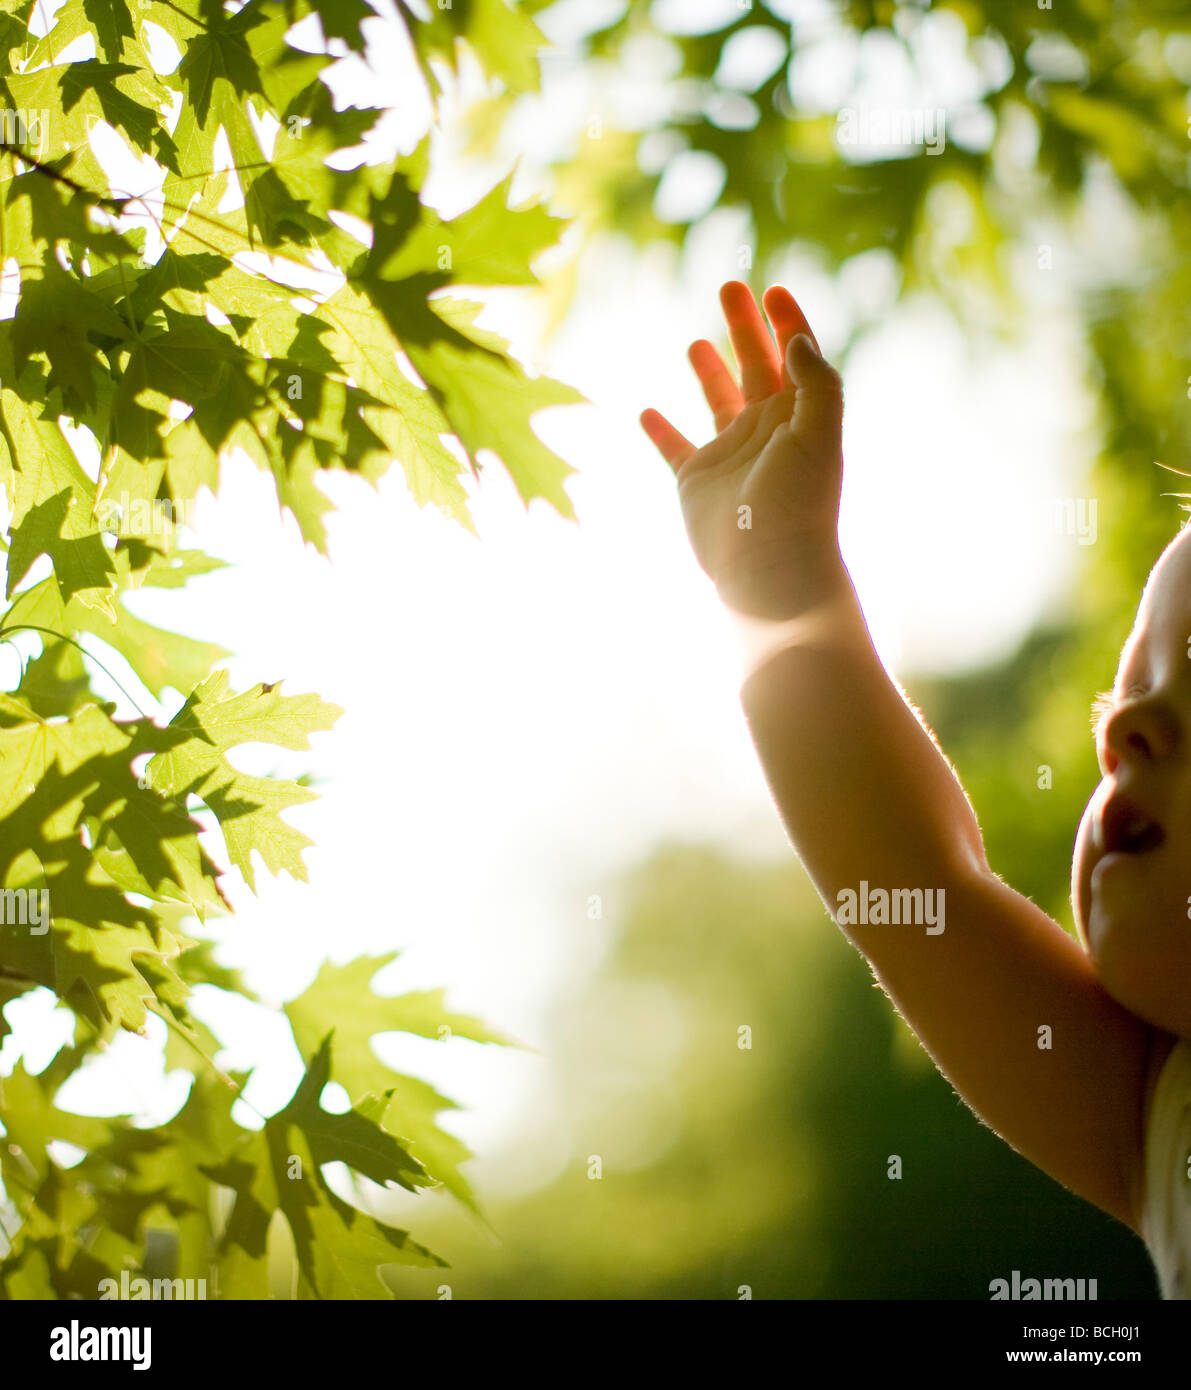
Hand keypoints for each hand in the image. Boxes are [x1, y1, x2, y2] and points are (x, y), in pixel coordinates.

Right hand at [640, 281, 844, 619]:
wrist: (768, 566)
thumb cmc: (798, 503)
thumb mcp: (819, 433)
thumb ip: (815, 382)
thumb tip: (795, 339)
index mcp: (799, 414)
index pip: (795, 356)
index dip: (787, 320)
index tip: (772, 289)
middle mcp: (766, 430)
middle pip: (755, 364)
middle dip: (744, 325)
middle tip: (730, 286)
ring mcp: (730, 454)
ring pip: (718, 400)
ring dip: (709, 371)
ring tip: (695, 342)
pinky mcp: (697, 480)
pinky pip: (675, 448)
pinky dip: (661, 431)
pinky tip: (647, 413)